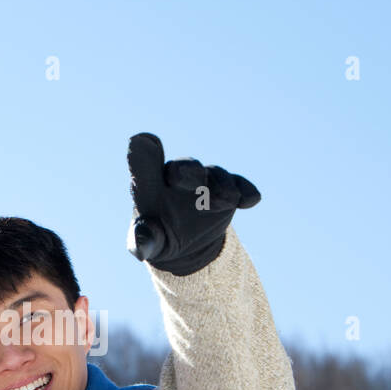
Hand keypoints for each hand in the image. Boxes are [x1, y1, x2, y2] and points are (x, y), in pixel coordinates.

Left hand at [126, 132, 260, 274]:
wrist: (184, 246)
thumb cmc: (158, 238)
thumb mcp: (149, 244)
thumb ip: (144, 242)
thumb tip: (140, 245)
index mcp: (150, 185)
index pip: (143, 164)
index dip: (143, 154)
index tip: (143, 142)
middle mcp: (177, 175)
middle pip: (184, 165)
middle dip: (190, 170)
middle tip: (197, 178)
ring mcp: (204, 181)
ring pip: (215, 175)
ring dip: (221, 186)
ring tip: (225, 202)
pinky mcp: (227, 190)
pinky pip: (239, 184)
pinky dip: (245, 191)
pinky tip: (250, 200)